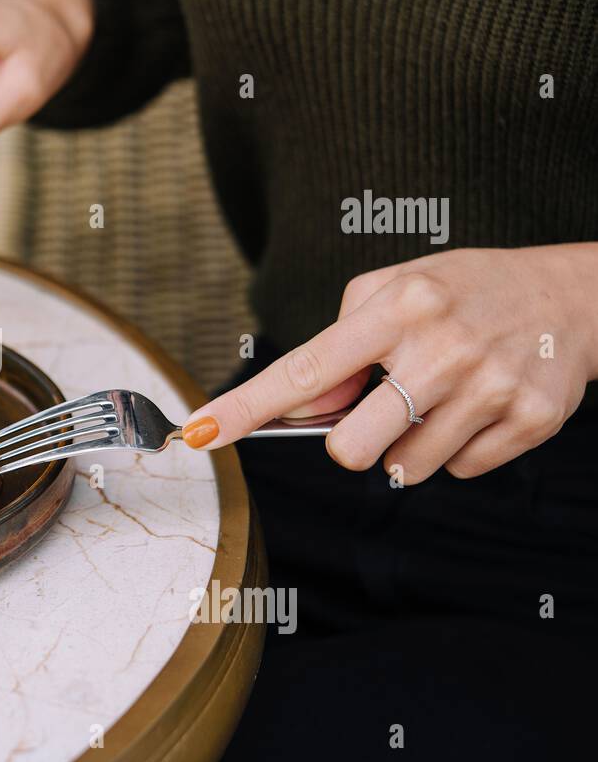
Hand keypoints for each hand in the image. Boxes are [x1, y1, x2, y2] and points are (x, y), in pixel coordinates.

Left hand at [182, 246, 597, 483]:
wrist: (575, 296)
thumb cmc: (465, 292)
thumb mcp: (395, 290)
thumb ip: (340, 345)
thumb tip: (301, 408)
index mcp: (399, 309)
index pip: (304, 371)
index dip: (247, 408)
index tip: (200, 432)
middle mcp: (442, 349)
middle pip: (350, 449)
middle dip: (350, 441)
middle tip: (381, 407)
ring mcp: (489, 389)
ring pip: (402, 469)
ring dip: (407, 444)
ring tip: (440, 397)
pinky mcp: (528, 422)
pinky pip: (458, 471)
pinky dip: (455, 449)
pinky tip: (476, 407)